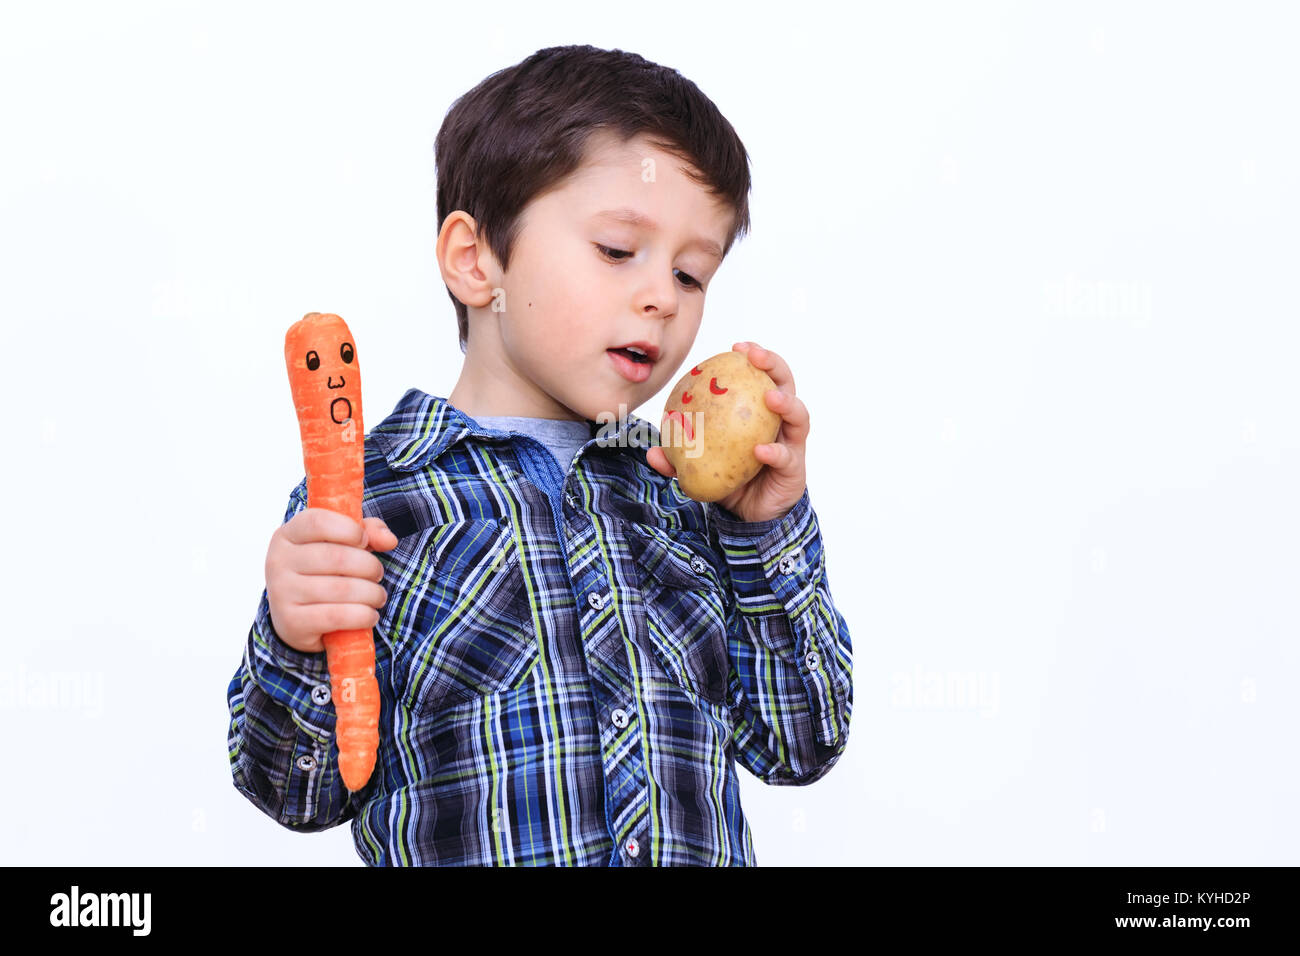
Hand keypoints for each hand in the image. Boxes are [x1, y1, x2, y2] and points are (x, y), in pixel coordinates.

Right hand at [265, 509, 398, 653]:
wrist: (296, 619)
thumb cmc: (324, 572)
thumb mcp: (342, 544)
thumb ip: (369, 531)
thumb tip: (389, 540)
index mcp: (287, 535)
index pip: (317, 522)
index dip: (349, 529)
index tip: (364, 541)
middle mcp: (278, 561)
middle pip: (337, 557)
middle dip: (369, 566)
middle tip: (378, 574)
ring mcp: (282, 593)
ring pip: (342, 589)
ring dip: (372, 593)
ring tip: (378, 596)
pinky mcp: (292, 622)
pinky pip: (337, 616)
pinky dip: (363, 615)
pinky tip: (370, 615)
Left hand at [647, 341, 808, 523]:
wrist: (751, 515)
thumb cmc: (731, 478)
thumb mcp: (702, 465)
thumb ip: (680, 458)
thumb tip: (653, 453)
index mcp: (758, 413)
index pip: (759, 376)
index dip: (753, 357)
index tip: (736, 347)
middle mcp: (780, 423)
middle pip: (785, 384)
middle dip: (774, 365)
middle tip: (755, 357)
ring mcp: (791, 444)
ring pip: (799, 416)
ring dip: (786, 403)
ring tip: (770, 398)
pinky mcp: (795, 469)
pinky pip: (786, 457)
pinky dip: (774, 452)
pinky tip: (760, 450)